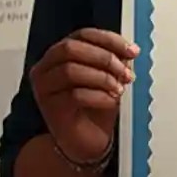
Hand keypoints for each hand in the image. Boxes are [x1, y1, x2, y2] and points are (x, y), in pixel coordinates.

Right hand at [28, 28, 137, 161]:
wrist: (87, 142)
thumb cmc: (94, 108)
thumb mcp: (107, 78)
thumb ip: (113, 61)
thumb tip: (128, 51)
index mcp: (60, 54)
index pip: (82, 35)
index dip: (109, 40)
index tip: (132, 51)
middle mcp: (47, 68)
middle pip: (71, 49)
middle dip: (104, 58)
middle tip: (125, 72)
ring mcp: (45, 88)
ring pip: (70, 70)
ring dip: (102, 78)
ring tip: (119, 89)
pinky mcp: (50, 108)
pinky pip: (74, 95)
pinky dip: (99, 96)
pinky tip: (111, 102)